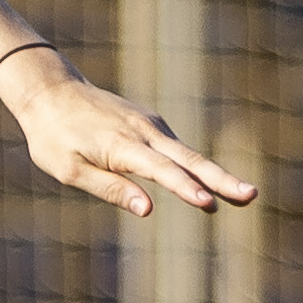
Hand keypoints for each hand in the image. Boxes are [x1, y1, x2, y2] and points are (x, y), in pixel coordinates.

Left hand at [0, 50, 257, 217]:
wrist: (50, 92)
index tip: (209, 204)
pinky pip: (177, 150)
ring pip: (188, 155)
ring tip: (244, 195)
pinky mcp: (151, 124)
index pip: (162, 171)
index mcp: (123, 146)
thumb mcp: (70, 170)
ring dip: (216, 175)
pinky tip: (211, 183)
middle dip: (222, 180)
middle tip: (252, 196)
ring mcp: (151, 125)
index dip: (185, 189)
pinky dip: (197, 167)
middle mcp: (144, 132)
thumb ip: (110, 189)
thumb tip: (148, 210)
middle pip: (190, 160)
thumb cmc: (54, 137)